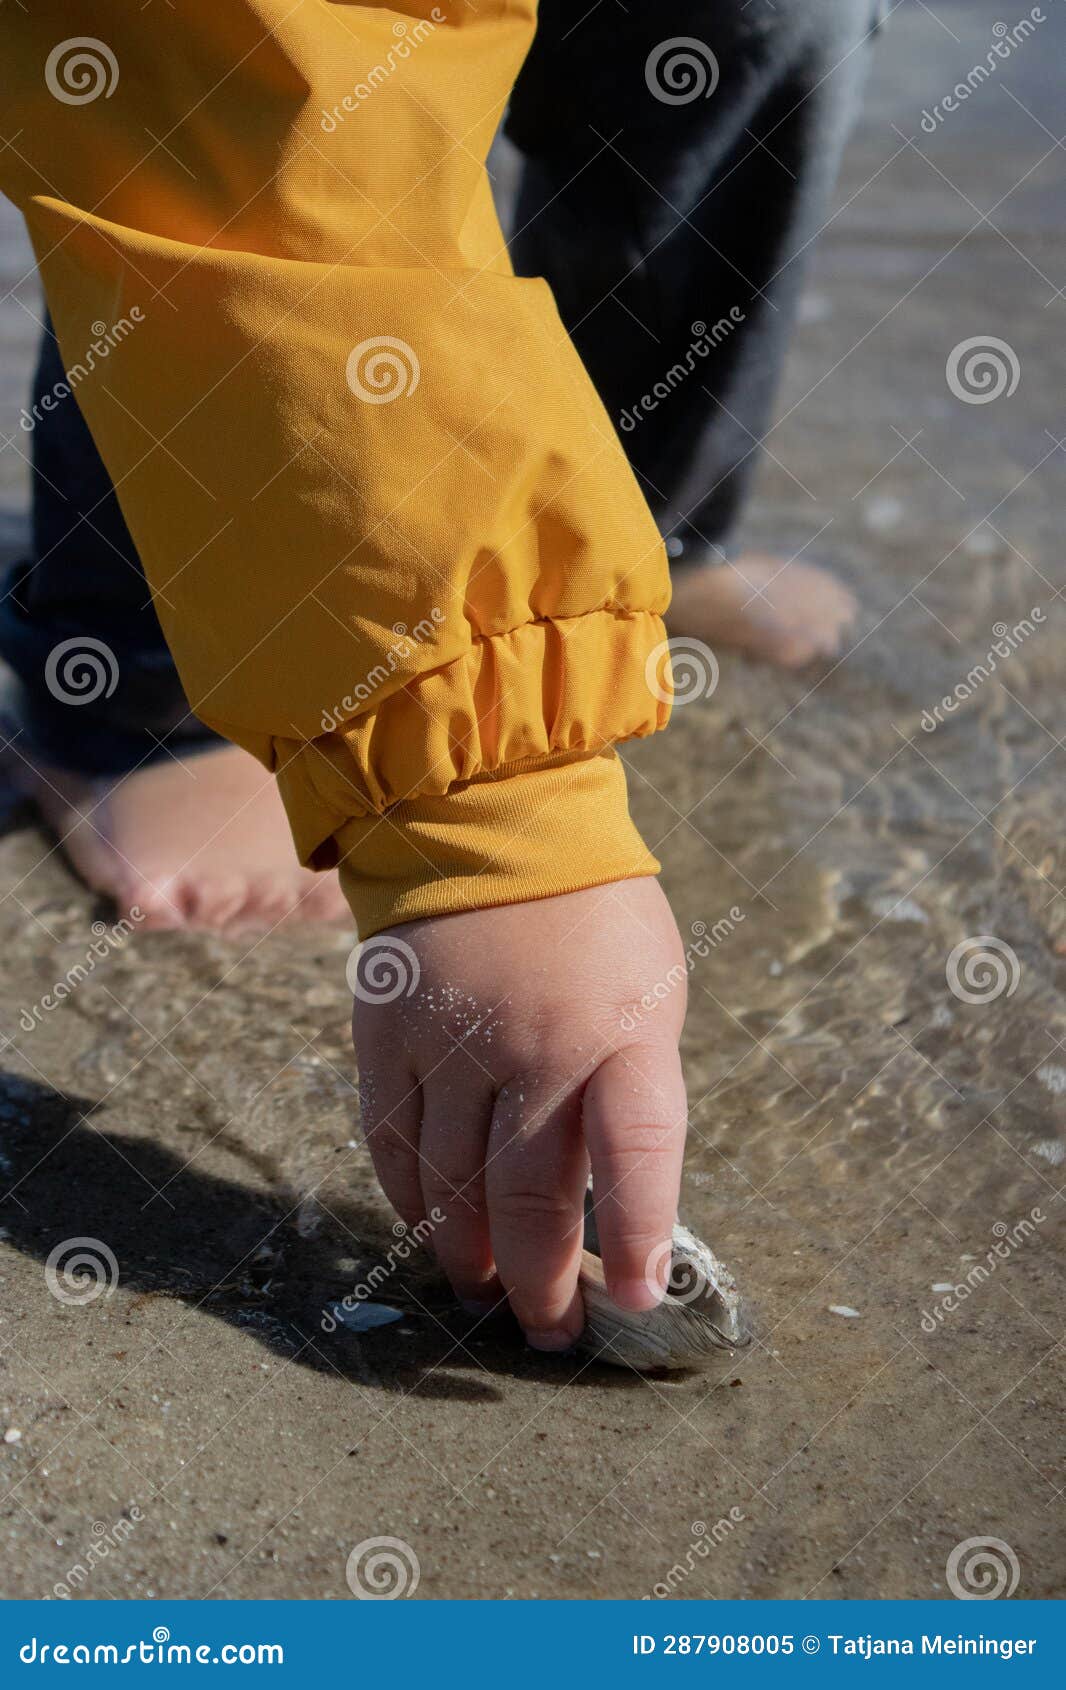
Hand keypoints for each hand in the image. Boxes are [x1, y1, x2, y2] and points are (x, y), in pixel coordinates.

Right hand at [351, 878, 687, 1350]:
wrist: (493, 824)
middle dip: (539, 1283)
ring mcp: (454, 1040)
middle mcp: (538, 1043)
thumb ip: (634, 1090)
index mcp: (625, 1031)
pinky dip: (408, 1199)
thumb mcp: (650, 995)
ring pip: (451, 1185)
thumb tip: (619, 1205)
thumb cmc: (595, 923)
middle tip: (545, 1330)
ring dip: (468, 1254)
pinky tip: (426, 1226)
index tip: (634, 1303)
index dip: (638, 1240)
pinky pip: (391, 1142)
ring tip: (484, 1288)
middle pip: (530, 1196)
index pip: (638, 1157)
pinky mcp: (388, 1033)